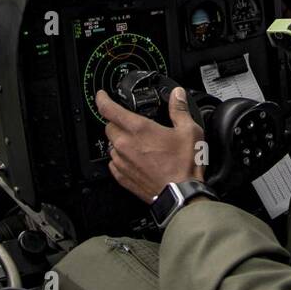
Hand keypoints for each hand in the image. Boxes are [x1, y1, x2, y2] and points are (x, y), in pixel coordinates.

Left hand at [96, 87, 204, 202]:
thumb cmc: (184, 165)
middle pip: (109, 126)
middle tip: (132, 124)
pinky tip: (136, 159)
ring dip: (120, 141)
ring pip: (111, 144)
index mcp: (138, 129)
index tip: (102, 96)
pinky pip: (114, 162)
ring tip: (138, 143)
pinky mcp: (122, 177)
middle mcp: (125, 144)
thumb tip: (177, 95)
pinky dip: (121, 158)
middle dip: (117, 122)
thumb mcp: (189, 131)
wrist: (181, 194)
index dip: (102, 99)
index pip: (109, 109)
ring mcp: (122, 162)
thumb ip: (179, 109)